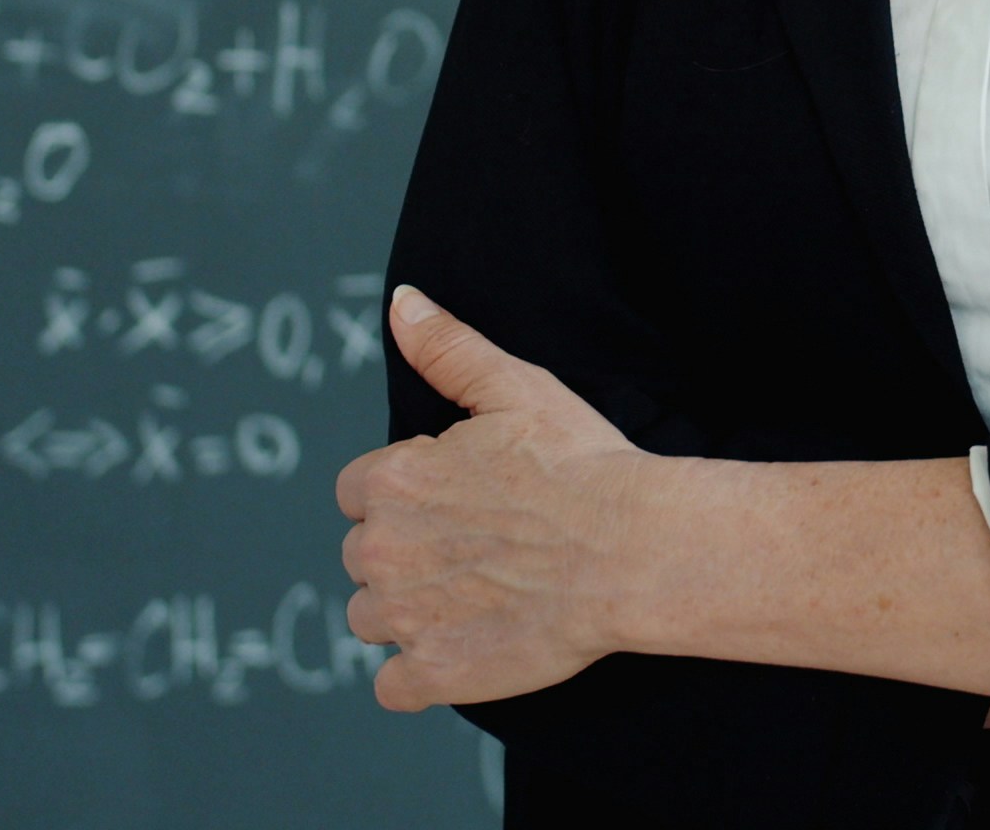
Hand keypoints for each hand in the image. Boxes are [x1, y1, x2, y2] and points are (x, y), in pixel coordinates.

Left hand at [336, 285, 652, 710]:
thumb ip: (447, 348)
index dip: (407, 497)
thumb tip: (401, 303)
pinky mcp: (433, 674)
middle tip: (478, 550)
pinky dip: (422, 674)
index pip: (357, 493)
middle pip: (363, 557)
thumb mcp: (514, 389)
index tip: (458, 503)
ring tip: (477, 598)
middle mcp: (380, 549)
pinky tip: (470, 647)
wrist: (632, 549)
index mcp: (389, 480)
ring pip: (371, 619)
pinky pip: (393, 687)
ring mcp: (403, 618)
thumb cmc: (580, 465)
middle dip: (407, 555)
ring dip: (409, 614)